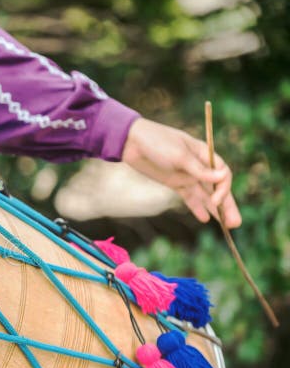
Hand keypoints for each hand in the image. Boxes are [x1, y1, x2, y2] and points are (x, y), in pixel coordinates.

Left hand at [122, 118, 240, 227]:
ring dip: (216, 209)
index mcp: (204, 154)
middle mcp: (199, 166)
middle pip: (218, 188)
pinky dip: (197, 207)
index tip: (216, 199)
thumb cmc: (157, 141)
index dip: (223, 188)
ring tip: (228, 225)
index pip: (222, 174)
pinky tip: (205, 219)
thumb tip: (223, 177)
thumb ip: (199, 169)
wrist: (131, 142)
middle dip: (227, 204)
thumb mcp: (179, 155)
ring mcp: (186, 175)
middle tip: (235, 223)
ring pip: (206, 195)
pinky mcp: (174, 182)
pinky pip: (189, 197)